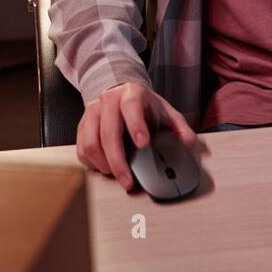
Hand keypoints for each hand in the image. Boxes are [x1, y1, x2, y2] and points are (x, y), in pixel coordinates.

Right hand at [75, 82, 197, 192]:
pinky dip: (93, 164)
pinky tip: (106, 169)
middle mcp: (108, 101)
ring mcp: (92, 113)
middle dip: (118, 160)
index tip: (143, 144)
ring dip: (104, 165)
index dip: (136, 126)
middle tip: (128, 181)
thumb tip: (189, 143)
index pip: (131, 107)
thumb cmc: (143, 104)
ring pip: (91, 143)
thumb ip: (179, 127)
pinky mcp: (82, 126)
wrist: (120, 90)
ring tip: (118, 176)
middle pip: (108, 132)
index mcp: (131, 94)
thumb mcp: (164, 110)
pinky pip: (82, 149)